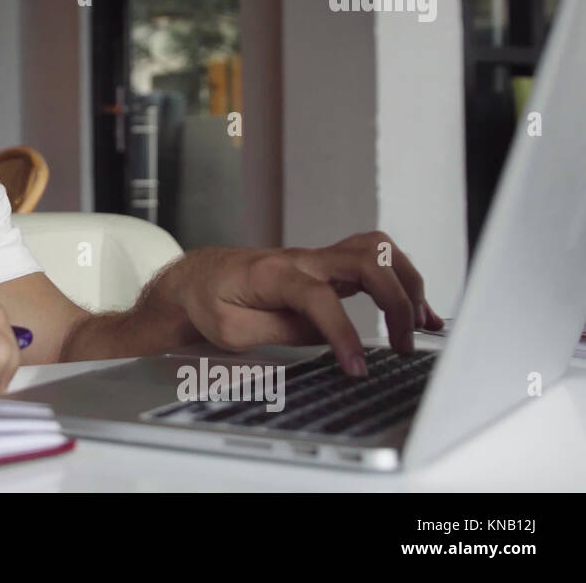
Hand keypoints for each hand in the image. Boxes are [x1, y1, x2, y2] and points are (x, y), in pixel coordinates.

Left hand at [148, 231, 444, 376]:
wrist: (196, 278)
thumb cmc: (208, 301)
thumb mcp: (229, 328)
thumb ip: (280, 330)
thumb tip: (326, 334)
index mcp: (272, 274)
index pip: (318, 299)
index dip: (342, 334)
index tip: (357, 368)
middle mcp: (301, 259)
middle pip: (364, 260)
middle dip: (395, 301)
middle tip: (404, 344)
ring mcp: (316, 259)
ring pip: (375, 250)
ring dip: (407, 283)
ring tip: (423, 325)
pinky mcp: (326, 267)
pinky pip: (373, 261)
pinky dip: (401, 280)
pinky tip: (418, 312)